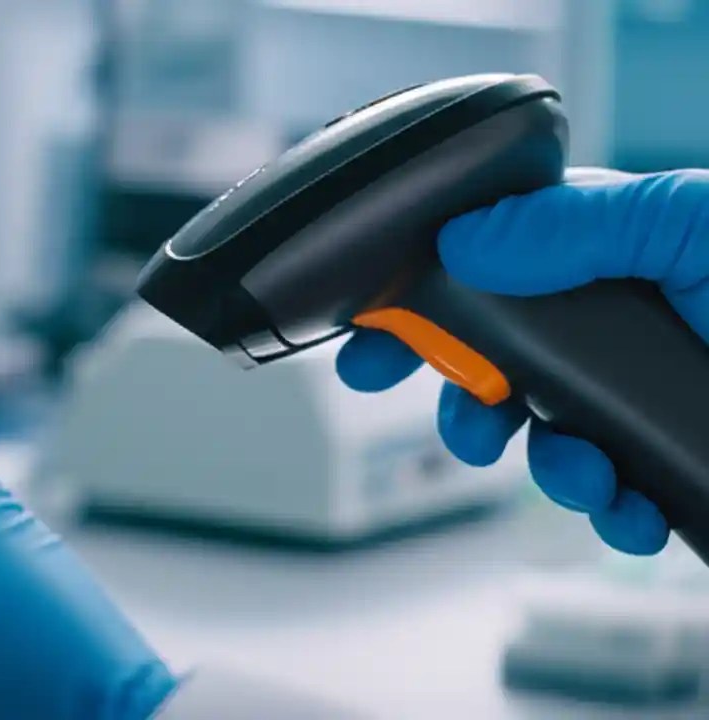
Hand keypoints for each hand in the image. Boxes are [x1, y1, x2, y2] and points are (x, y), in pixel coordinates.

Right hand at [334, 168, 708, 555]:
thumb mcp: (694, 224)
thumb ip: (580, 226)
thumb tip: (474, 240)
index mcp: (612, 254)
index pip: (484, 270)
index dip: (418, 305)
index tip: (368, 341)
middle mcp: (617, 327)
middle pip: (497, 367)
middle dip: (468, 403)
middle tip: (473, 421)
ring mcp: (639, 398)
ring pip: (542, 441)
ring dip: (544, 464)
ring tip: (581, 467)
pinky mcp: (665, 461)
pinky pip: (603, 496)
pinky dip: (603, 507)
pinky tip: (628, 499)